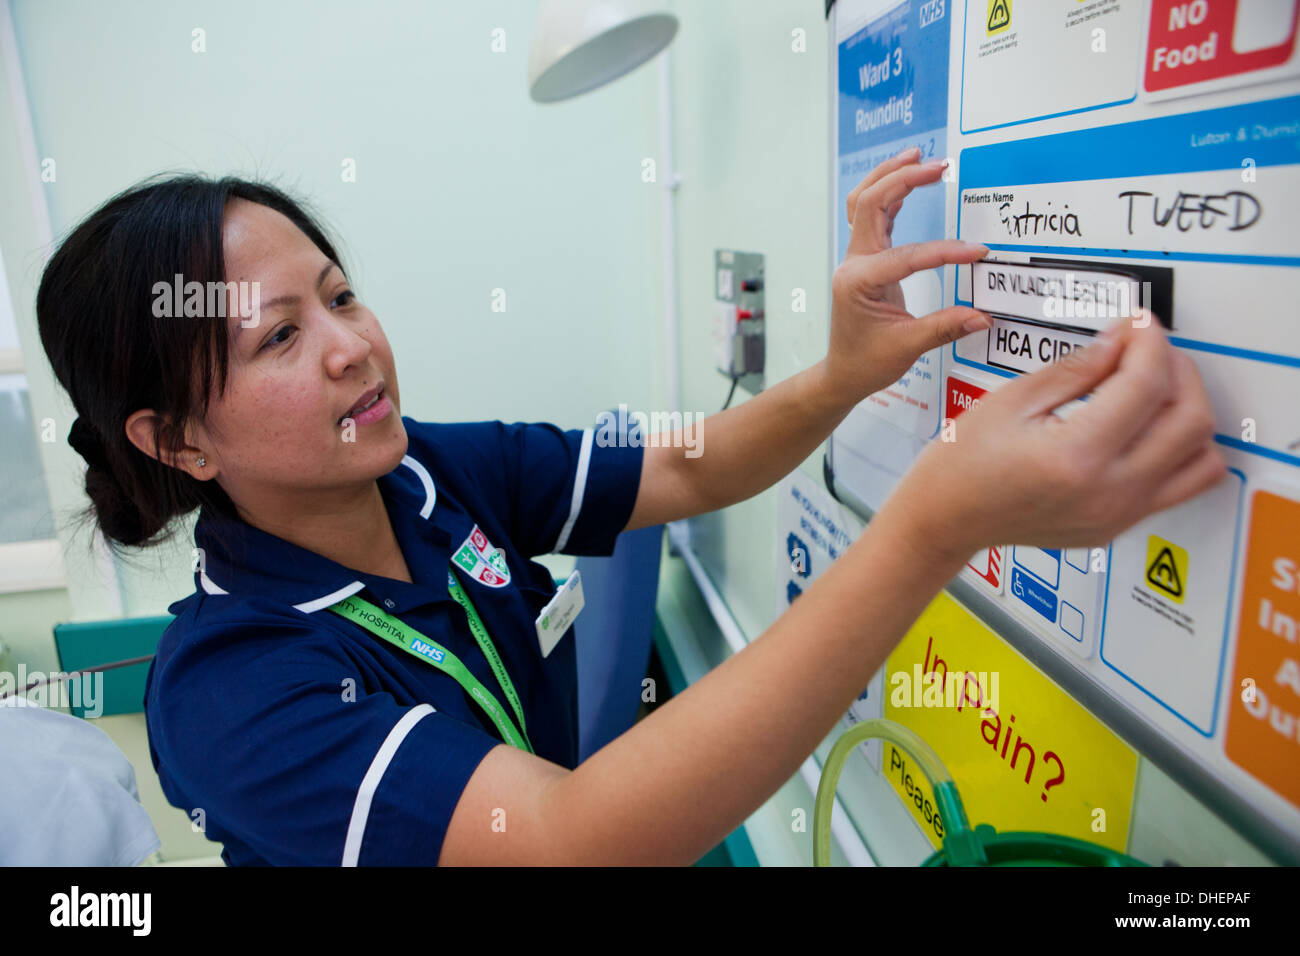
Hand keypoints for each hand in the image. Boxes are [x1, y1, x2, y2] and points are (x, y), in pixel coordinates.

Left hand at [824, 147, 991, 404]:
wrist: (843, 372)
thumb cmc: (867, 362)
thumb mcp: (907, 347)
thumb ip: (945, 327)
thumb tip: (983, 317)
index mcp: (859, 282)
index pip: (906, 255)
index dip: (944, 251)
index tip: (976, 253)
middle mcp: (853, 264)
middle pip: (870, 204)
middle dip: (903, 180)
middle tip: (938, 166)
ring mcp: (856, 259)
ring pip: (865, 202)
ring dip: (889, 176)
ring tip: (917, 155)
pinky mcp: (865, 259)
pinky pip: (872, 216)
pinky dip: (890, 193)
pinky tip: (910, 179)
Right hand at [893, 316, 1226, 558]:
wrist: (944, 519)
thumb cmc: (961, 463)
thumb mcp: (1012, 400)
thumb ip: (1077, 368)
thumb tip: (1123, 340)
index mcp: (1074, 457)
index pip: (1146, 386)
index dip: (1150, 343)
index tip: (1139, 325)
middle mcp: (1106, 493)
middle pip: (1191, 420)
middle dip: (1179, 371)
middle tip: (1148, 351)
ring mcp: (1117, 515)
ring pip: (1202, 459)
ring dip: (1189, 414)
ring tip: (1154, 391)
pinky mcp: (1118, 526)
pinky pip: (1179, 485)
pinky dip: (1176, 448)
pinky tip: (1142, 427)